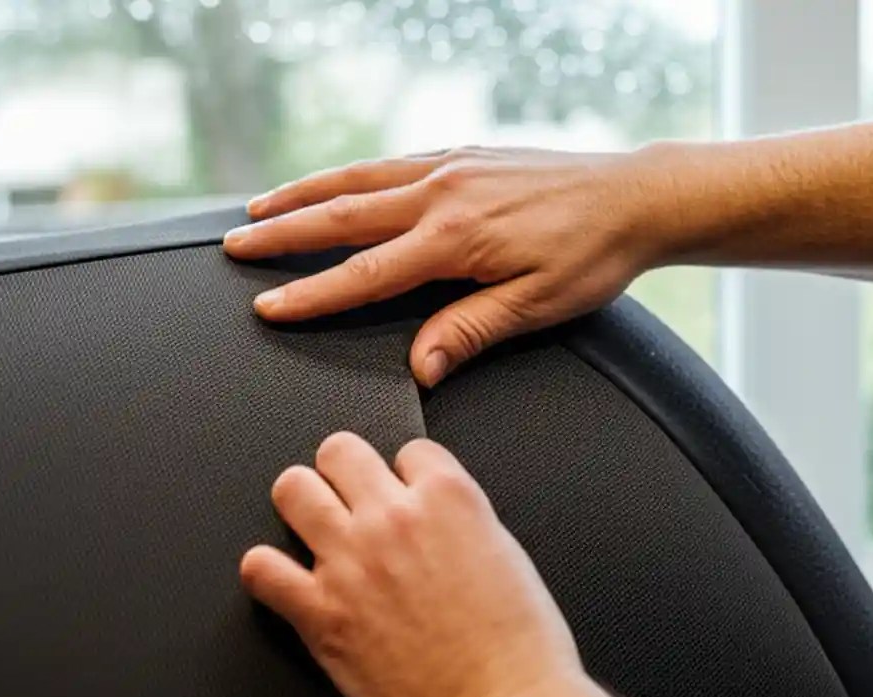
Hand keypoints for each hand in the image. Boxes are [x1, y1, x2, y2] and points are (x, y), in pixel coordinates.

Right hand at [223, 145, 694, 385]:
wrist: (636, 196)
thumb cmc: (593, 255)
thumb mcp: (537, 307)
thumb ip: (471, 331)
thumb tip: (420, 365)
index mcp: (456, 238)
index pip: (365, 273)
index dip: (312, 294)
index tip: (269, 306)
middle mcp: (443, 193)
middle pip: (343, 214)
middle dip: (283, 233)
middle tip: (236, 245)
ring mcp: (450, 167)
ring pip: (358, 179)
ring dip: (304, 194)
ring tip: (260, 207)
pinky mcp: (462, 154)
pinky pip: (389, 162)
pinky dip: (349, 174)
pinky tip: (332, 183)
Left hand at [239, 432, 629, 696]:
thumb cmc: (516, 648)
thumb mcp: (504, 553)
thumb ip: (460, 519)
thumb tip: (433, 514)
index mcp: (449, 499)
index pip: (408, 450)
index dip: (409, 474)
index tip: (409, 496)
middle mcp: (392, 519)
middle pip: (339, 451)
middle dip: (345, 472)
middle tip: (351, 497)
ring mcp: (350, 561)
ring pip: (293, 489)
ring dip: (303, 504)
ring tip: (312, 521)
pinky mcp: (320, 612)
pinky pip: (261, 568)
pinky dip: (267, 571)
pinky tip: (284, 578)